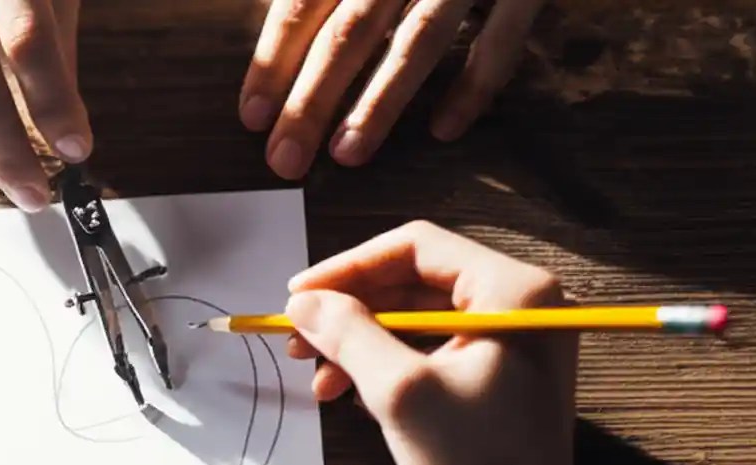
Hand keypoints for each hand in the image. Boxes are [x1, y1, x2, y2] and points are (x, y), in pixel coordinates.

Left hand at [241, 0, 543, 176]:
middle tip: (285, 159)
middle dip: (311, 99)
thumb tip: (281, 31)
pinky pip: (504, 36)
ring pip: (419, 36)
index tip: (251, 116)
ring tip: (347, 154)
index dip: (274, 59)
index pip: (304, 0)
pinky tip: (444, 130)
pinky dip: (475, 85)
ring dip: (381, 101)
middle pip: (351, 28)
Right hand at [285, 221, 576, 464]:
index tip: (300, 294)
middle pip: (415, 280)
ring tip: (318, 375)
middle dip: (352, 308)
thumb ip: (348, 333)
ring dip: (362, 341)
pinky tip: (350, 391)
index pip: (417, 247)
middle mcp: (521, 306)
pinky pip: (431, 349)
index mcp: (515, 293)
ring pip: (417, 318)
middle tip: (301, 337)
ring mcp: (513, 342)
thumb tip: (303, 301)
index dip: (350, 267)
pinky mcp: (499, 375)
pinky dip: (386, 364)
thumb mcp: (400, 391)